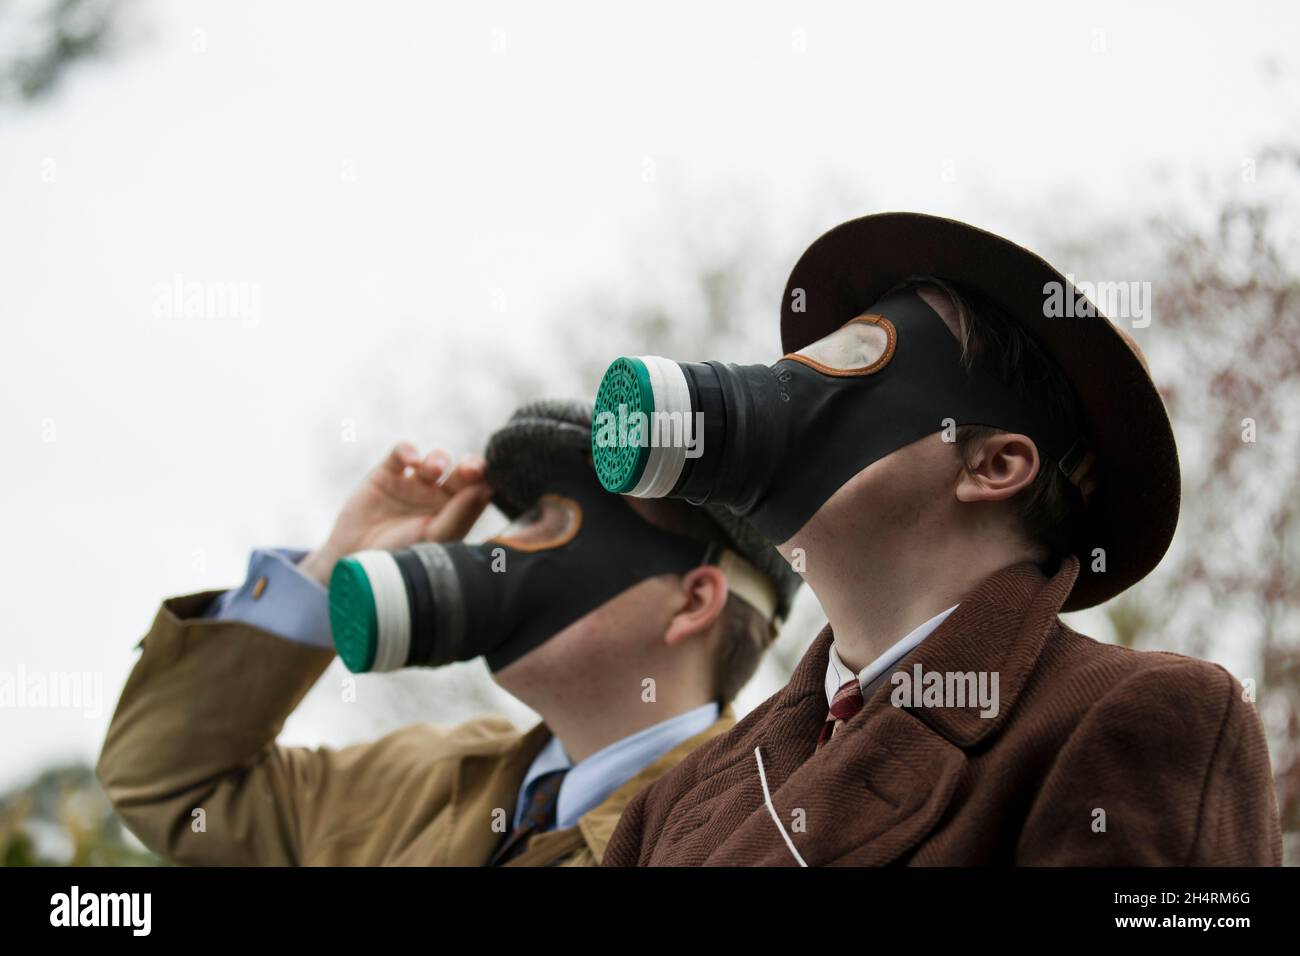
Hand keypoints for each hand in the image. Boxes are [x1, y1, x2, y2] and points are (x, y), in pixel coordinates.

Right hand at [298, 443, 493, 586]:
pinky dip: (407, 451)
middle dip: (470, 466)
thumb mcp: (432, 539)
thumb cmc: (398, 557)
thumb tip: (486, 487)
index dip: (486, 481)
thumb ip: (458, 514)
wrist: (352, 561)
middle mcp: (438, 498)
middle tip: (471, 469)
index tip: (488, 479)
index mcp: (455, 515)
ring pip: (436, 460)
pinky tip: (410, 460)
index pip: (478, 492)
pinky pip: (402, 453)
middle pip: (462, 473)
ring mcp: (413, 484)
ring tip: (434, 469)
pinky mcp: (387, 474)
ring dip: (439, 459)